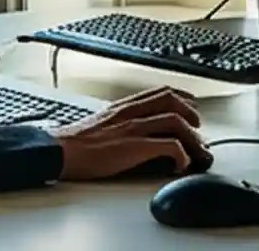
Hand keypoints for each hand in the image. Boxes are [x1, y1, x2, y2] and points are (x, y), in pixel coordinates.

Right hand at [51, 86, 209, 179]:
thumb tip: (134, 131)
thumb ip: (119, 121)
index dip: (182, 98)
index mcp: (123, 106)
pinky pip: (169, 145)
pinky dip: (182, 156)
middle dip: (192, 115)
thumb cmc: (75, 142)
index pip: (160, 92)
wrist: (59, 151)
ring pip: (176, 122)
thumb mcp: (100, 122)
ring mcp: (133, 128)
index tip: (192, 107)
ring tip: (196, 152)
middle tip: (199, 131)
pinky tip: (180, 165)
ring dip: (193, 138)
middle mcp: (130, 112)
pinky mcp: (134, 147)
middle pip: (173, 101)